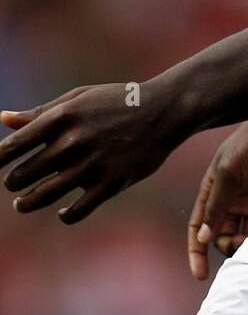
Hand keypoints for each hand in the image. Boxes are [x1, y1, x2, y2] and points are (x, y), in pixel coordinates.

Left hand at [0, 81, 179, 222]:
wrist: (163, 111)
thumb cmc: (116, 102)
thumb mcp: (78, 99)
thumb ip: (40, 113)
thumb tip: (3, 119)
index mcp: (61, 117)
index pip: (12, 146)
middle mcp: (72, 141)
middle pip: (24, 174)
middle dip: (13, 181)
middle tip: (14, 183)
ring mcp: (91, 165)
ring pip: (43, 196)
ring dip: (27, 202)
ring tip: (23, 203)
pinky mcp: (110, 184)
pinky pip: (75, 211)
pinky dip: (64, 215)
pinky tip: (62, 211)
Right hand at [187, 112, 247, 280]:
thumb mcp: (229, 172)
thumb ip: (216, 205)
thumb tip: (203, 238)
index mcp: (214, 191)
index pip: (199, 226)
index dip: (196, 251)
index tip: (200, 274)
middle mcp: (232, 200)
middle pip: (221, 236)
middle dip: (227, 247)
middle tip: (240, 244)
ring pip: (244, 237)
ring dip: (247, 245)